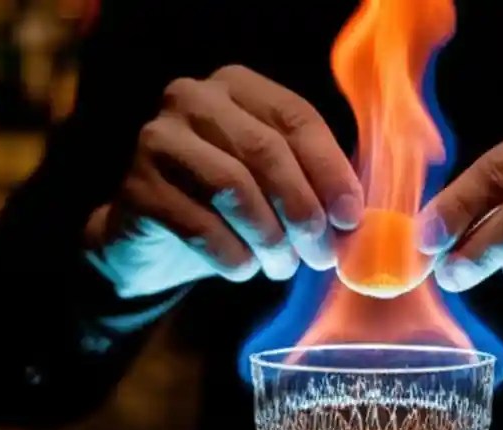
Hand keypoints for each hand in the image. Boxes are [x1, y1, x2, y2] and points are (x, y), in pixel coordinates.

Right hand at [86, 65, 364, 297]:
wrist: (150, 244)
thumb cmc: (225, 211)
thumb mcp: (274, 187)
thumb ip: (315, 185)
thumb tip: (364, 219)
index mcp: (237, 87)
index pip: (297, 119)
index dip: (331, 171)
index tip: (352, 219)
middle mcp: (194, 99)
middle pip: (267, 152)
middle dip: (303, 210)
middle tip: (321, 255)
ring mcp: (159, 139)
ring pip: (234, 188)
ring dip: (269, 237)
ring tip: (282, 266)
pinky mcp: (138, 186)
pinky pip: (200, 224)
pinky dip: (232, 255)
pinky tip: (243, 269)